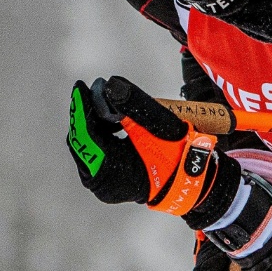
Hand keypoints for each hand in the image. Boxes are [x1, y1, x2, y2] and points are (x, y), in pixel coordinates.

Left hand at [67, 77, 220, 216]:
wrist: (190, 181)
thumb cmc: (178, 159)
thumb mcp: (159, 127)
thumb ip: (133, 104)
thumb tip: (111, 86)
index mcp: (110, 173)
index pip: (86, 135)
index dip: (82, 108)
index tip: (80, 87)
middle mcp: (101, 183)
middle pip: (82, 141)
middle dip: (87, 114)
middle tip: (93, 91)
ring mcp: (102, 185)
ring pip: (86, 146)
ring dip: (94, 124)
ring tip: (107, 105)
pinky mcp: (106, 182)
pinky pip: (94, 153)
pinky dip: (100, 136)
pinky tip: (112, 123)